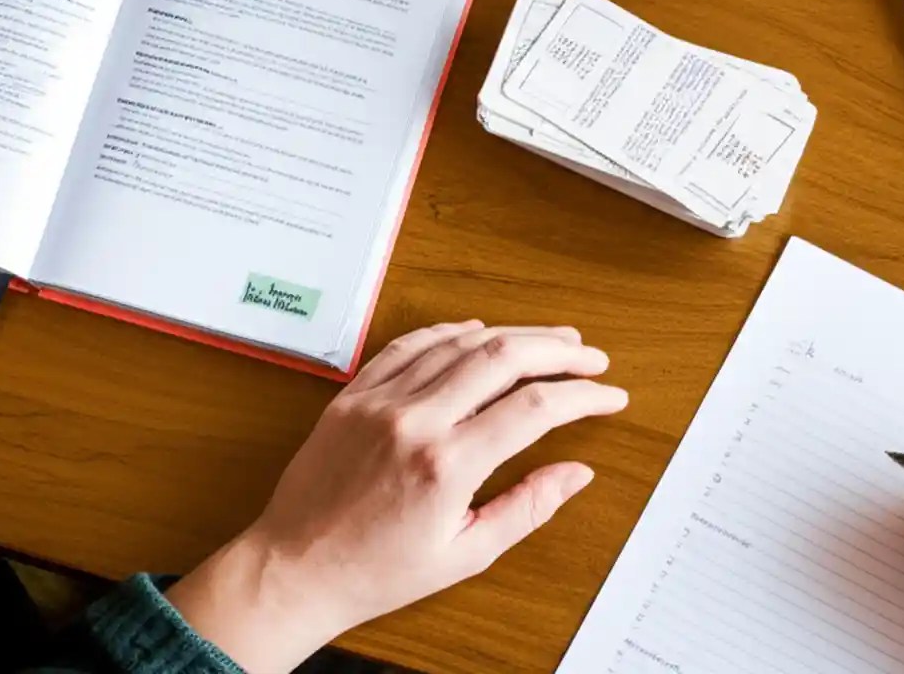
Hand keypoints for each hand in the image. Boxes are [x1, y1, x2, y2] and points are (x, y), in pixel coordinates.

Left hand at [166, 321, 627, 672]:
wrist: (294, 569)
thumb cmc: (376, 571)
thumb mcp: (466, 555)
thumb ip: (528, 508)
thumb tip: (576, 473)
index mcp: (446, 466)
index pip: (535, 408)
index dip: (583, 395)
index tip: (608, 395)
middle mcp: (413, 421)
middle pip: (504, 356)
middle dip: (558, 350)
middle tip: (590, 357)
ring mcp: (379, 401)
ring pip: (460, 341)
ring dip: (512, 334)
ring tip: (549, 340)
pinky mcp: (354, 394)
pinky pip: (410, 344)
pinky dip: (450, 331)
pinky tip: (476, 331)